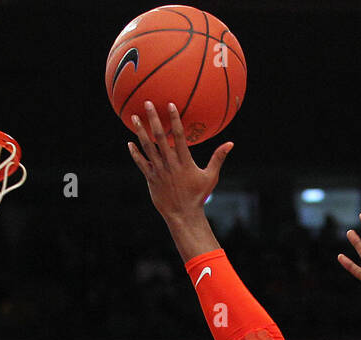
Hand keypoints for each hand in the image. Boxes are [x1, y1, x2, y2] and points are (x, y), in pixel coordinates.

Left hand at [127, 100, 232, 222]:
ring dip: (140, 131)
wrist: (183, 214)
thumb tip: (231, 143)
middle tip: (147, 103)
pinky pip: (141, 164)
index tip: (170, 104)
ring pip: (148, 147)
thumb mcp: (211, 176)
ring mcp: (159, 171)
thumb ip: (218, 158)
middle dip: (153, 119)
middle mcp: (170, 164)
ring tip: (134, 117)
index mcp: (184, 161)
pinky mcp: (151, 179)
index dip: (174, 119)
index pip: (178, 136)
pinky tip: (130, 143)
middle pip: (159, 137)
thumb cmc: (198, 195)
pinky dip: (135, 153)